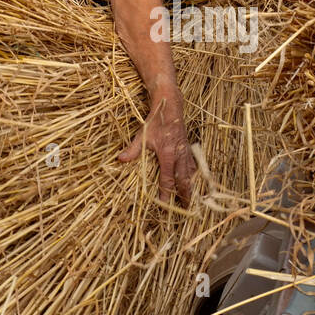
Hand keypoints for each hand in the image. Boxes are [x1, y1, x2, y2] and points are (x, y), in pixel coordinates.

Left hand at [117, 90, 195, 204]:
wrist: (170, 105)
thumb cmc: (156, 121)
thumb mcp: (142, 135)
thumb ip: (133, 149)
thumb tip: (120, 159)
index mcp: (168, 154)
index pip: (167, 179)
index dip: (166, 193)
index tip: (165, 205)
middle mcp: (180, 155)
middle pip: (184, 181)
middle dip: (185, 196)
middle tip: (185, 209)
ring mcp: (186, 151)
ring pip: (192, 174)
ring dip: (192, 187)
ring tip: (192, 200)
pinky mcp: (189, 147)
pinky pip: (194, 165)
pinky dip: (194, 175)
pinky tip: (194, 181)